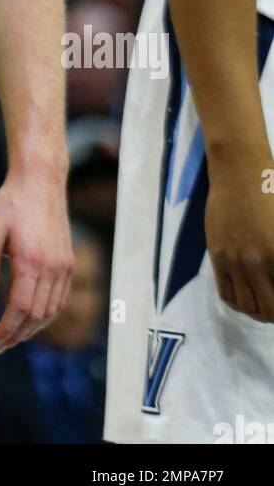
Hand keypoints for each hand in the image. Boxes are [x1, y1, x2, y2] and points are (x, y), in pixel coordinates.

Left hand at [0, 168, 71, 352]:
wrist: (41, 181)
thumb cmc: (11, 203)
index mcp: (30, 260)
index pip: (19, 308)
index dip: (5, 330)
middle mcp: (52, 267)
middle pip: (36, 315)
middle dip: (17, 335)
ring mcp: (64, 266)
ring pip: (51, 310)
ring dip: (32, 329)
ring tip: (12, 337)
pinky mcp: (69, 263)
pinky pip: (60, 299)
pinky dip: (46, 314)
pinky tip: (32, 318)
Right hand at [206, 159, 273, 321]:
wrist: (239, 173)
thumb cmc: (272, 194)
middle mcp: (257, 263)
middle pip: (269, 310)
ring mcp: (234, 260)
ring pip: (247, 307)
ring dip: (259, 312)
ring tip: (264, 306)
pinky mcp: (217, 255)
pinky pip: (226, 293)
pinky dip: (239, 304)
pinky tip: (247, 299)